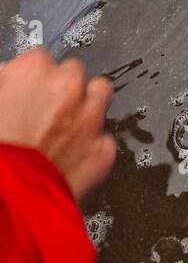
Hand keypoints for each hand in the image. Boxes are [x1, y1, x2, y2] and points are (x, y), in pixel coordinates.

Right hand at [0, 48, 114, 199]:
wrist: (3, 204)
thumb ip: (4, 86)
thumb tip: (7, 79)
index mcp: (33, 71)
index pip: (40, 58)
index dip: (31, 80)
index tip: (28, 92)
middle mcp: (67, 87)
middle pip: (73, 73)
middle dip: (62, 90)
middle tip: (46, 112)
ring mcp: (90, 118)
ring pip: (100, 93)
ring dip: (87, 105)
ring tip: (68, 127)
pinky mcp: (103, 151)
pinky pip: (103, 140)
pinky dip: (91, 148)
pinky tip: (73, 159)